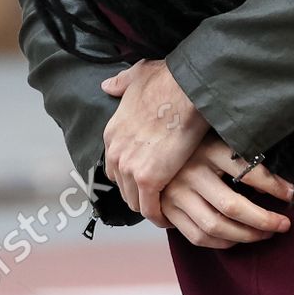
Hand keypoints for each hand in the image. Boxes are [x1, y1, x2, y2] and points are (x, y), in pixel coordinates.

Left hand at [99, 59, 209, 224]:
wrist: (186, 89)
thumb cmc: (167, 80)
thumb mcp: (136, 76)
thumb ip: (120, 84)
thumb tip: (108, 86)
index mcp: (112, 133)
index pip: (115, 166)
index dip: (131, 174)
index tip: (147, 178)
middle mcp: (115, 153)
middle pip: (122, 187)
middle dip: (139, 193)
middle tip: (160, 197)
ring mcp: (129, 168)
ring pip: (135, 202)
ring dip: (150, 207)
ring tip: (168, 210)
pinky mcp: (148, 180)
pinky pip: (150, 209)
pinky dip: (159, 216)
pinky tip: (171, 218)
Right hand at [157, 131, 293, 248]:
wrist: (152, 146)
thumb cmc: (198, 140)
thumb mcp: (221, 136)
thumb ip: (245, 154)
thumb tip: (278, 185)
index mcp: (208, 149)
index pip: (248, 172)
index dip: (275, 187)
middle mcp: (190, 172)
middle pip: (232, 207)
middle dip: (263, 220)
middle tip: (284, 225)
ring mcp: (175, 194)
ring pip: (215, 226)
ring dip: (246, 236)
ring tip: (266, 234)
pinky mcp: (166, 210)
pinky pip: (197, 236)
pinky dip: (221, 243)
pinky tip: (238, 239)